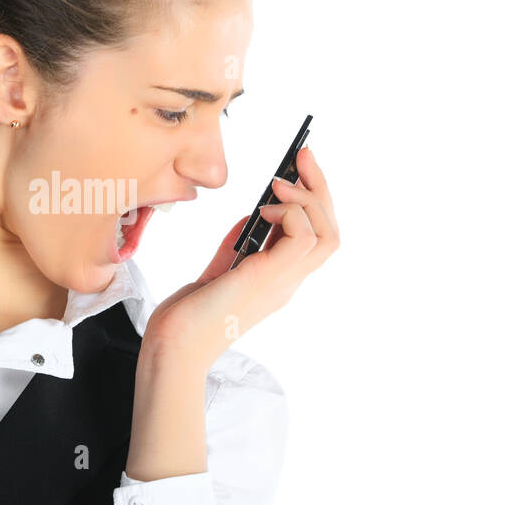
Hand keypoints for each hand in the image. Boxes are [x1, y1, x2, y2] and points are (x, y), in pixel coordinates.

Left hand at [141, 145, 339, 369]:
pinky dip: (289, 215)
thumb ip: (238, 245)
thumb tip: (255, 214)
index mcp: (279, 280)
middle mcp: (288, 281)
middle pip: (331, 231)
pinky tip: (262, 210)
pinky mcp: (267, 278)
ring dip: (307, 199)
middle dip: (320, 188)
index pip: (317, 237)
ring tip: (278, 186)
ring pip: (328, 234)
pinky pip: (303, 238)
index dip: (314, 201)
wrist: (173, 347)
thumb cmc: (188, 316)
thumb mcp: (217, 270)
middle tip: (301, 157)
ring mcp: (282, 282)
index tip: (298, 169)